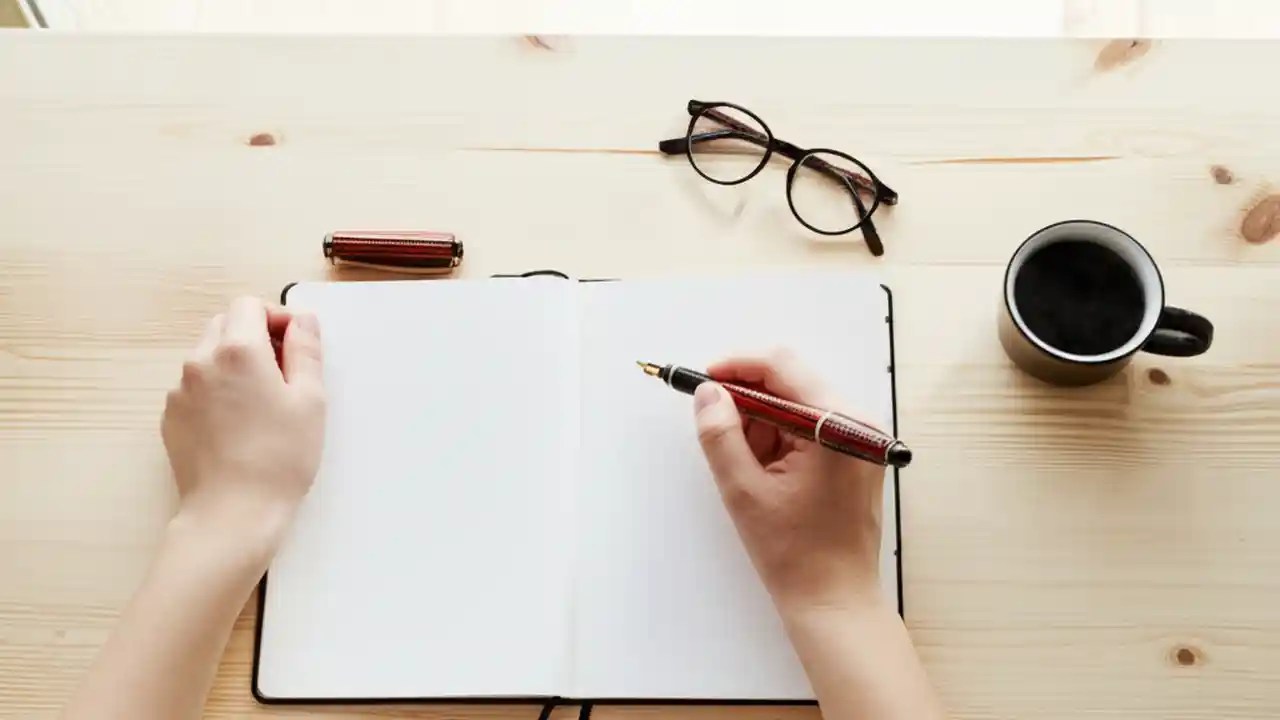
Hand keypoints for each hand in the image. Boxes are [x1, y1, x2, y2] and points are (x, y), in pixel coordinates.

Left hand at [161, 296, 324, 554]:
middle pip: (225, 325)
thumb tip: (303, 321)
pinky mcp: (171, 417)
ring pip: (208, 356)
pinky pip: (195, 387)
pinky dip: (216, 392)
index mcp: (239, 350)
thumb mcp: (310, 400)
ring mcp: (180, 390)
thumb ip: (306, 350)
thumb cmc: (279, 459)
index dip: (276, 318)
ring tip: (261, 404)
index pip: (249, 305)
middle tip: (283, 373)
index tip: (296, 344)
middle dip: (254, 337)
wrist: (232, 513)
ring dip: (234, 365)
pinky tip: (239, 425)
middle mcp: (201, 361)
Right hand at [692, 351, 884, 615]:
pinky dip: (777, 439)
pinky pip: (807, 428)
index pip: (783, 367)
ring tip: (743, 466)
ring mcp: (858, 439)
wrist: (835, 602)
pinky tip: (762, 471)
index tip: (702, 380)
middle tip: (712, 423)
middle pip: (791, 382)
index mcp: (838, 425)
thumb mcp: (744, 491)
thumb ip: (721, 435)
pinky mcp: (853, 455)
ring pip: (795, 405)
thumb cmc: (796, 555)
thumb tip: (707, 393)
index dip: (736, 366)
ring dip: (760, 422)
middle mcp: (856, 423)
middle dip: (745, 398)